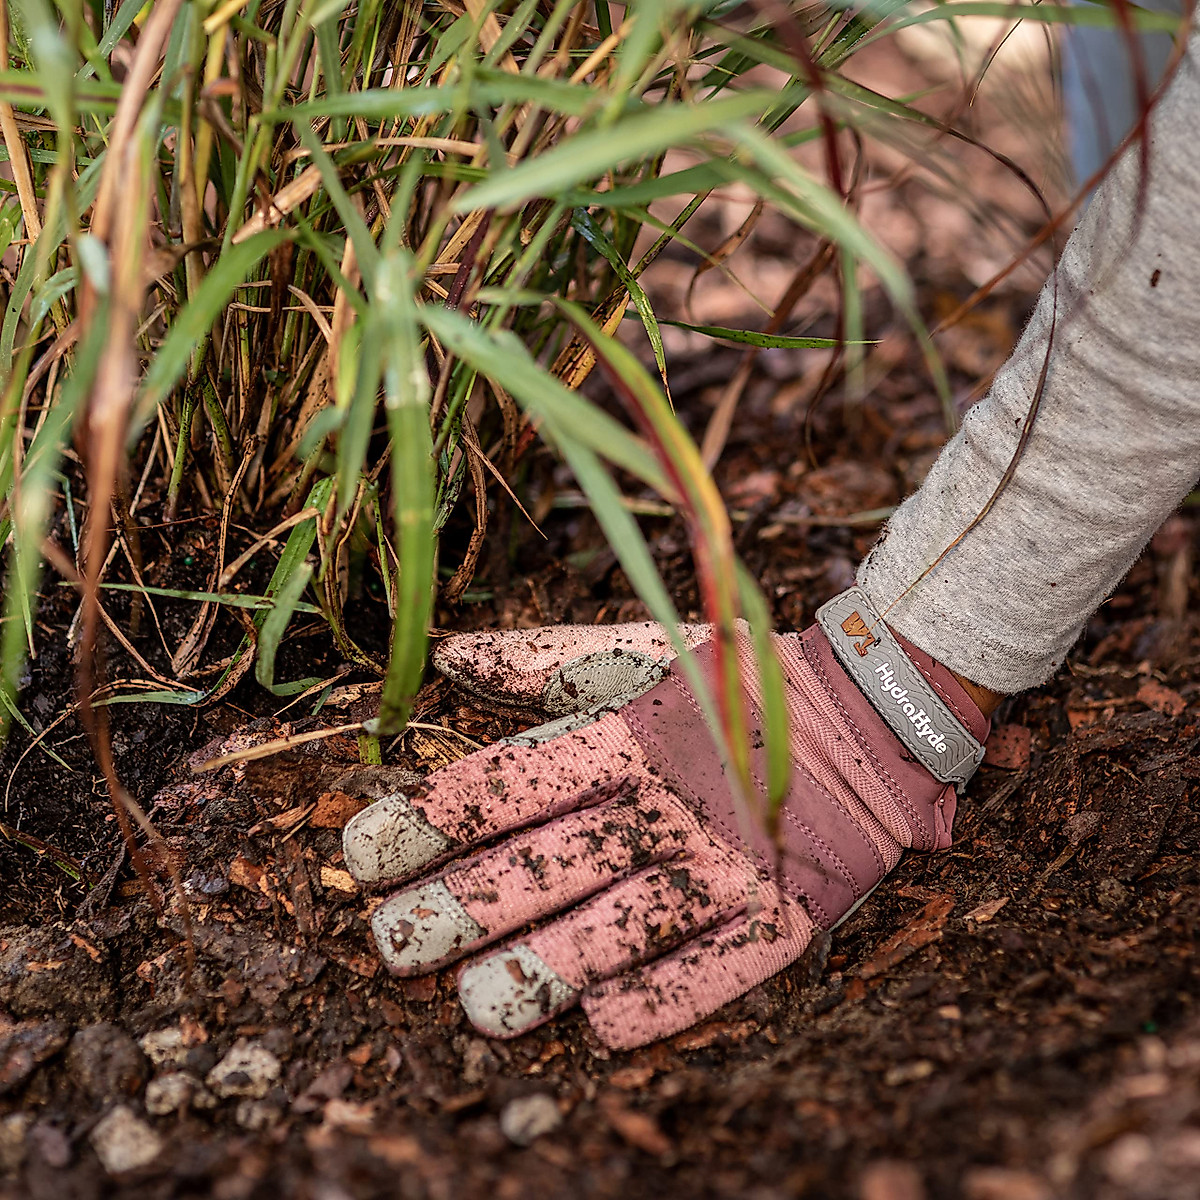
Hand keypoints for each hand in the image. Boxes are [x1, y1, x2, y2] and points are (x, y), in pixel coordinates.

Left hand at [342, 598, 988, 1048]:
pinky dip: (654, 1002)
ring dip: (540, 971)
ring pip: (615, 932)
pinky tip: (597, 1022)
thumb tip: (449, 656)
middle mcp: (669, 804)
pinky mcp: (780, 918)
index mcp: (629, 736)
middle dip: (458, 907)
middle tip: (389, 942)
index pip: (510, 782)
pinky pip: (709, 974)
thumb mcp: (643, 653)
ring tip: (472, 1003)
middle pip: (545, 865)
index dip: (431, 818)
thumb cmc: (736, 685)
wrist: (870, 714)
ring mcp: (726, 866)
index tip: (365, 853)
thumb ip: (545, 659)